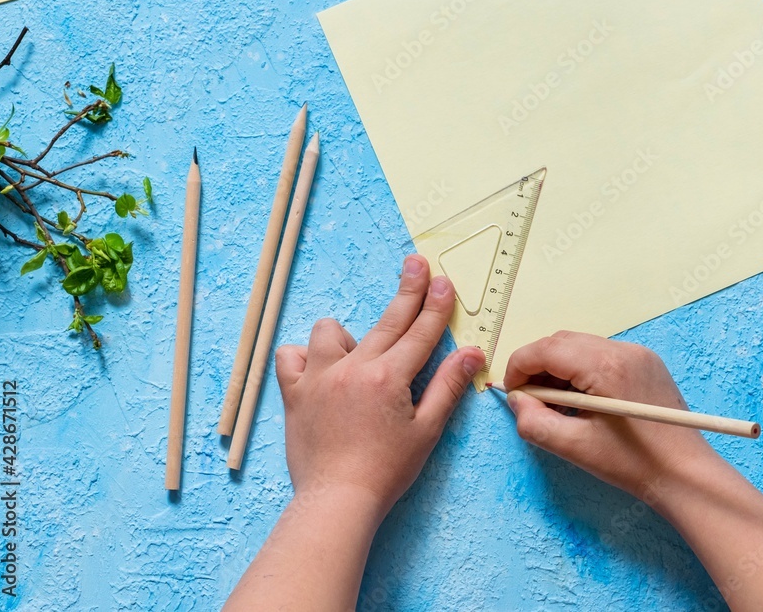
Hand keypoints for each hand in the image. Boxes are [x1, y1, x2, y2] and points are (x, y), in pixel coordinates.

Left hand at [274, 254, 484, 517]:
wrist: (337, 499)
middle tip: (416, 262)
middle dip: (407, 290)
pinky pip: (290, 356)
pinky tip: (317, 368)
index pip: (420, 333)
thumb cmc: (386, 470)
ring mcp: (320, 378)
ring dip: (346, 335)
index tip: (442, 280)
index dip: (435, 305)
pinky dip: (303, 357)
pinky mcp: (294, 393)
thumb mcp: (426, 431)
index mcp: (389, 378)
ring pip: (330, 332)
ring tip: (357, 354)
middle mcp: (353, 369)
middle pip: (386, 321)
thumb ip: (447, 387)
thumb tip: (472, 354)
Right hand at [503, 331, 716, 508]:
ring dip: (559, 368)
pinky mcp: (646, 362)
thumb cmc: (631, 463)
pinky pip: (601, 354)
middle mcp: (622, 350)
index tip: (512, 393)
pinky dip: (582, 370)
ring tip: (555, 404)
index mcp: (605, 367)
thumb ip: (534, 422)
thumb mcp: (574, 448)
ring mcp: (638, 353)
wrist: (685, 473)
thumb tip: (516, 400)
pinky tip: (581, 400)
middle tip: (530, 400)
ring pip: (581, 345)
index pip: (546, 349)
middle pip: (562, 341)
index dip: (519, 367)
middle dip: (537, 366)